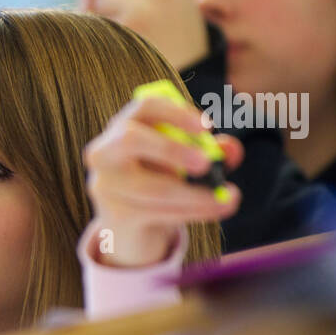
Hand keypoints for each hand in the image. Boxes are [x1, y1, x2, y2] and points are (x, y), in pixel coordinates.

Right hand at [84, 96, 243, 266]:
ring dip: (196, 195)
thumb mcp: (183, 163)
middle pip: (130, 139)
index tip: (207, 128)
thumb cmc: (158, 183)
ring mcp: (105, 185)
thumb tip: (230, 149)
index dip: (176, 113)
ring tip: (229, 199)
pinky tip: (212, 210)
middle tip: (205, 164)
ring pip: (152, 187)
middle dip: (171, 149)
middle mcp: (106, 152)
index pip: (145, 107)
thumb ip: (208, 151)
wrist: (131, 227)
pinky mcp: (114, 215)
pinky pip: (157, 213)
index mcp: (124, 126)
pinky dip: (191, 212)